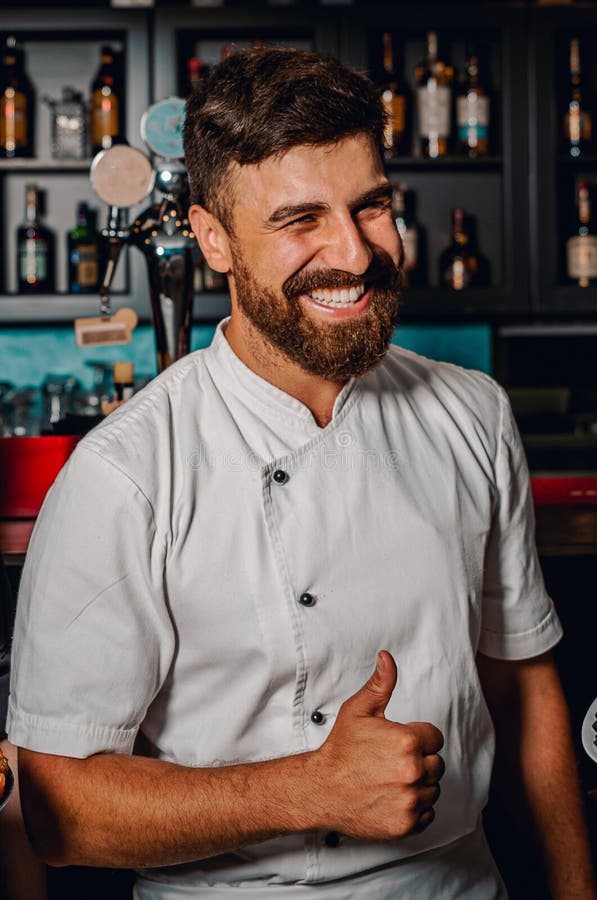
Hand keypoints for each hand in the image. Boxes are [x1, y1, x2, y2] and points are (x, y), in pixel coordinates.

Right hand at [311, 650, 444, 840]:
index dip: (417, 737)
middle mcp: (412, 772)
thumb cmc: (340, 750)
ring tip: (389, 779)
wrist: (321, 789)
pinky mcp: (407, 825)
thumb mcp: (358, 710)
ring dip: (418, 784)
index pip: (435, 737)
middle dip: (419, 760)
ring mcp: (410, 800)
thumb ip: (380, 684)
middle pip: (436, 763)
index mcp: (407, 741)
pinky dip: (414, 807)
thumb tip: (387, 658)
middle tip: (390, 761)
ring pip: (433, 788)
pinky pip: (427, 813)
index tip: (398, 742)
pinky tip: (392, 797)